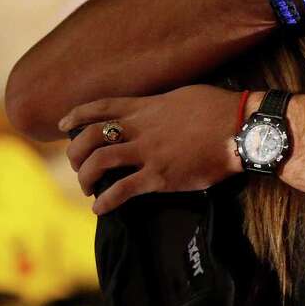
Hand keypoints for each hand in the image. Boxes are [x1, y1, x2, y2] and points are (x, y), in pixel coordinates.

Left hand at [58, 85, 244, 214]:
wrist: (241, 127)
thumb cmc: (221, 108)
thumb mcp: (184, 96)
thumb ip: (162, 105)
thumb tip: (156, 110)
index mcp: (146, 106)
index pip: (100, 107)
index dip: (76, 116)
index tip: (63, 125)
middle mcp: (140, 128)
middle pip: (90, 137)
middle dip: (75, 153)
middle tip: (78, 166)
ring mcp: (148, 152)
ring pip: (99, 163)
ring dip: (85, 178)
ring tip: (87, 188)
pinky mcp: (160, 177)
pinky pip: (122, 190)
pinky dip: (105, 201)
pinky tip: (100, 209)